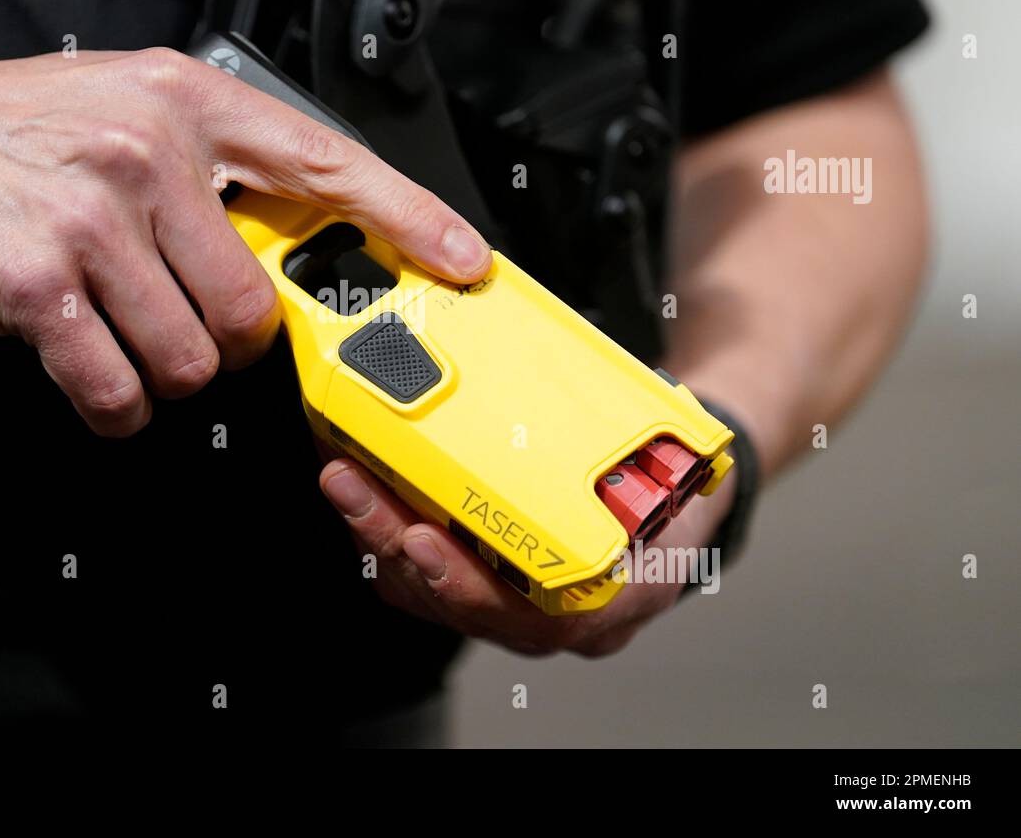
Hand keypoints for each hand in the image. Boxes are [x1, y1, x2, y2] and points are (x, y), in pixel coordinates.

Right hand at [0, 35, 491, 434]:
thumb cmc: (7, 131)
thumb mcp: (123, 108)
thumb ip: (211, 166)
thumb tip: (289, 242)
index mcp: (185, 103)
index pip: (324, 163)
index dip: (406, 218)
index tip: (461, 260)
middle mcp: (149, 153)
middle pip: (255, 304)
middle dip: (228, 337)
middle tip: (179, 312)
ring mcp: (97, 221)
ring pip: (194, 359)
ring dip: (162, 368)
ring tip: (116, 326)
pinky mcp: (46, 288)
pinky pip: (121, 391)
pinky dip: (113, 405)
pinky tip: (87, 368)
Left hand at [319, 457, 733, 655]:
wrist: (678, 498)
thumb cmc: (678, 492)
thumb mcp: (687, 480)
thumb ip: (659, 466)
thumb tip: (642, 414)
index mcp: (604, 602)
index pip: (530, 617)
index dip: (468, 585)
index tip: (424, 541)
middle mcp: (549, 616)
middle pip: (454, 600)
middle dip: (390, 541)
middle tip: (350, 484)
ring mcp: (508, 602)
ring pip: (424, 587)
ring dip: (374, 529)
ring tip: (342, 471)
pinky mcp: (477, 576)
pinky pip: (416, 568)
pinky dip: (383, 525)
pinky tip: (363, 479)